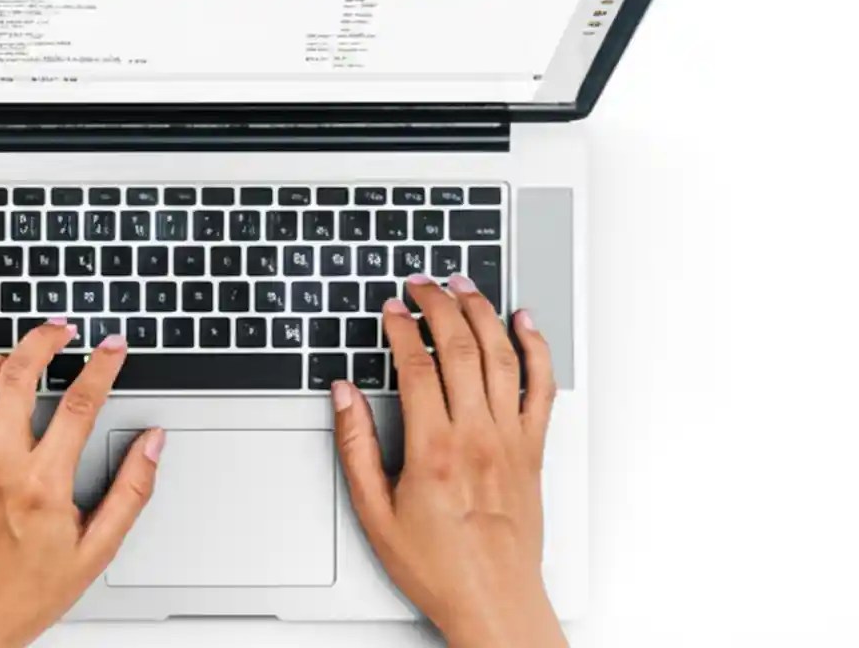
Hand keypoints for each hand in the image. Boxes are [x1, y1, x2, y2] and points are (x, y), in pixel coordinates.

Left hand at [0, 321, 164, 647]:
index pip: (81, 403)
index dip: (102, 365)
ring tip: (14, 356)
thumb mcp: (97, 551)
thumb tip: (151, 445)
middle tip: (61, 330)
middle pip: (19, 376)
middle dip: (44, 339)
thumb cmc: (28, 595)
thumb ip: (131, 491)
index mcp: (43, 484)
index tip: (112, 346)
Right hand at [332, 275, 563, 647]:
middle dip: (438, 305)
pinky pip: (540, 387)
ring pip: (502, 356)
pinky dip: (536, 349)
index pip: (416, 365)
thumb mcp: (373, 511)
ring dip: (482, 313)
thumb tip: (344, 395)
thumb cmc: (435, 565)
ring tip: (464, 287)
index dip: (400, 327)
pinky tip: (524, 324)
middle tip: (422, 284)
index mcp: (433, 449)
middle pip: (460, 347)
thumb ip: (355, 445)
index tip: (390, 309)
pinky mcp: (533, 449)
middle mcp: (477, 436)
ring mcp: (511, 439)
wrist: (493, 600)